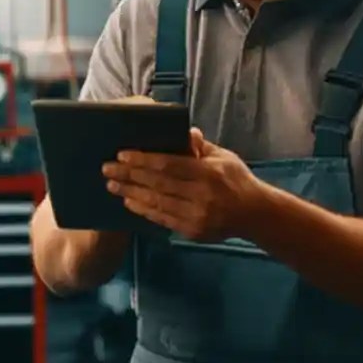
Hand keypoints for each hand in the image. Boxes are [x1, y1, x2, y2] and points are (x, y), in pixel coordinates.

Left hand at [102, 129, 263, 241]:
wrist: (255, 215)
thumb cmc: (237, 180)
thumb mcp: (223, 156)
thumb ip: (200, 146)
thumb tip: (183, 131)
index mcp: (208, 173)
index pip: (169, 165)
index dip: (143, 160)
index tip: (122, 154)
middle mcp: (202, 196)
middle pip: (158, 184)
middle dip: (129, 175)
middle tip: (107, 168)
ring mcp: (196, 216)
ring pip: (156, 203)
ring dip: (131, 193)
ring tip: (112, 184)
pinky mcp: (192, 231)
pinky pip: (162, 219)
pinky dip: (143, 210)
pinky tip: (129, 201)